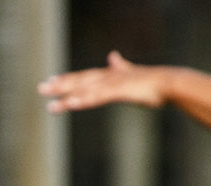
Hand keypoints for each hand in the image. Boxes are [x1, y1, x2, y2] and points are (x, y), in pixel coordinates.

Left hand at [38, 51, 169, 112]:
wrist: (169, 82)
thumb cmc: (152, 82)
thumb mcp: (131, 73)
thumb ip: (120, 66)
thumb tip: (113, 55)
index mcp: (109, 75)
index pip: (84, 76)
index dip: (67, 79)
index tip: (51, 80)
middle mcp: (108, 77)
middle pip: (79, 81)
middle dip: (60, 86)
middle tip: (40, 88)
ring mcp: (112, 84)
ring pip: (85, 91)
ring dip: (66, 97)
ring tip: (50, 105)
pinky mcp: (119, 91)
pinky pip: (97, 97)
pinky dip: (83, 100)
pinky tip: (70, 103)